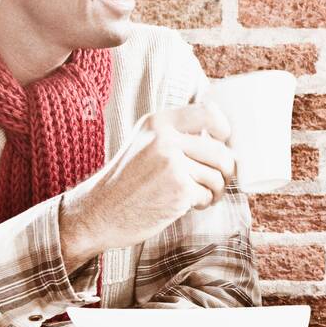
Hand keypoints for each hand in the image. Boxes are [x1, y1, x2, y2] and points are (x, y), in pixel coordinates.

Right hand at [59, 103, 234, 270]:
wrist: (100, 213)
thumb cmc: (127, 181)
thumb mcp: (145, 143)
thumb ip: (176, 134)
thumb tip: (221, 137)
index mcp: (158, 123)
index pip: (209, 113)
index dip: (224, 130)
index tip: (222, 143)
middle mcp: (165, 139)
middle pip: (220, 150)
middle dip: (225, 170)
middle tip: (218, 181)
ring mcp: (172, 164)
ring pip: (218, 174)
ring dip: (215, 189)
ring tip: (202, 195)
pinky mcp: (179, 190)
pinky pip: (208, 194)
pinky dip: (204, 202)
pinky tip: (190, 205)